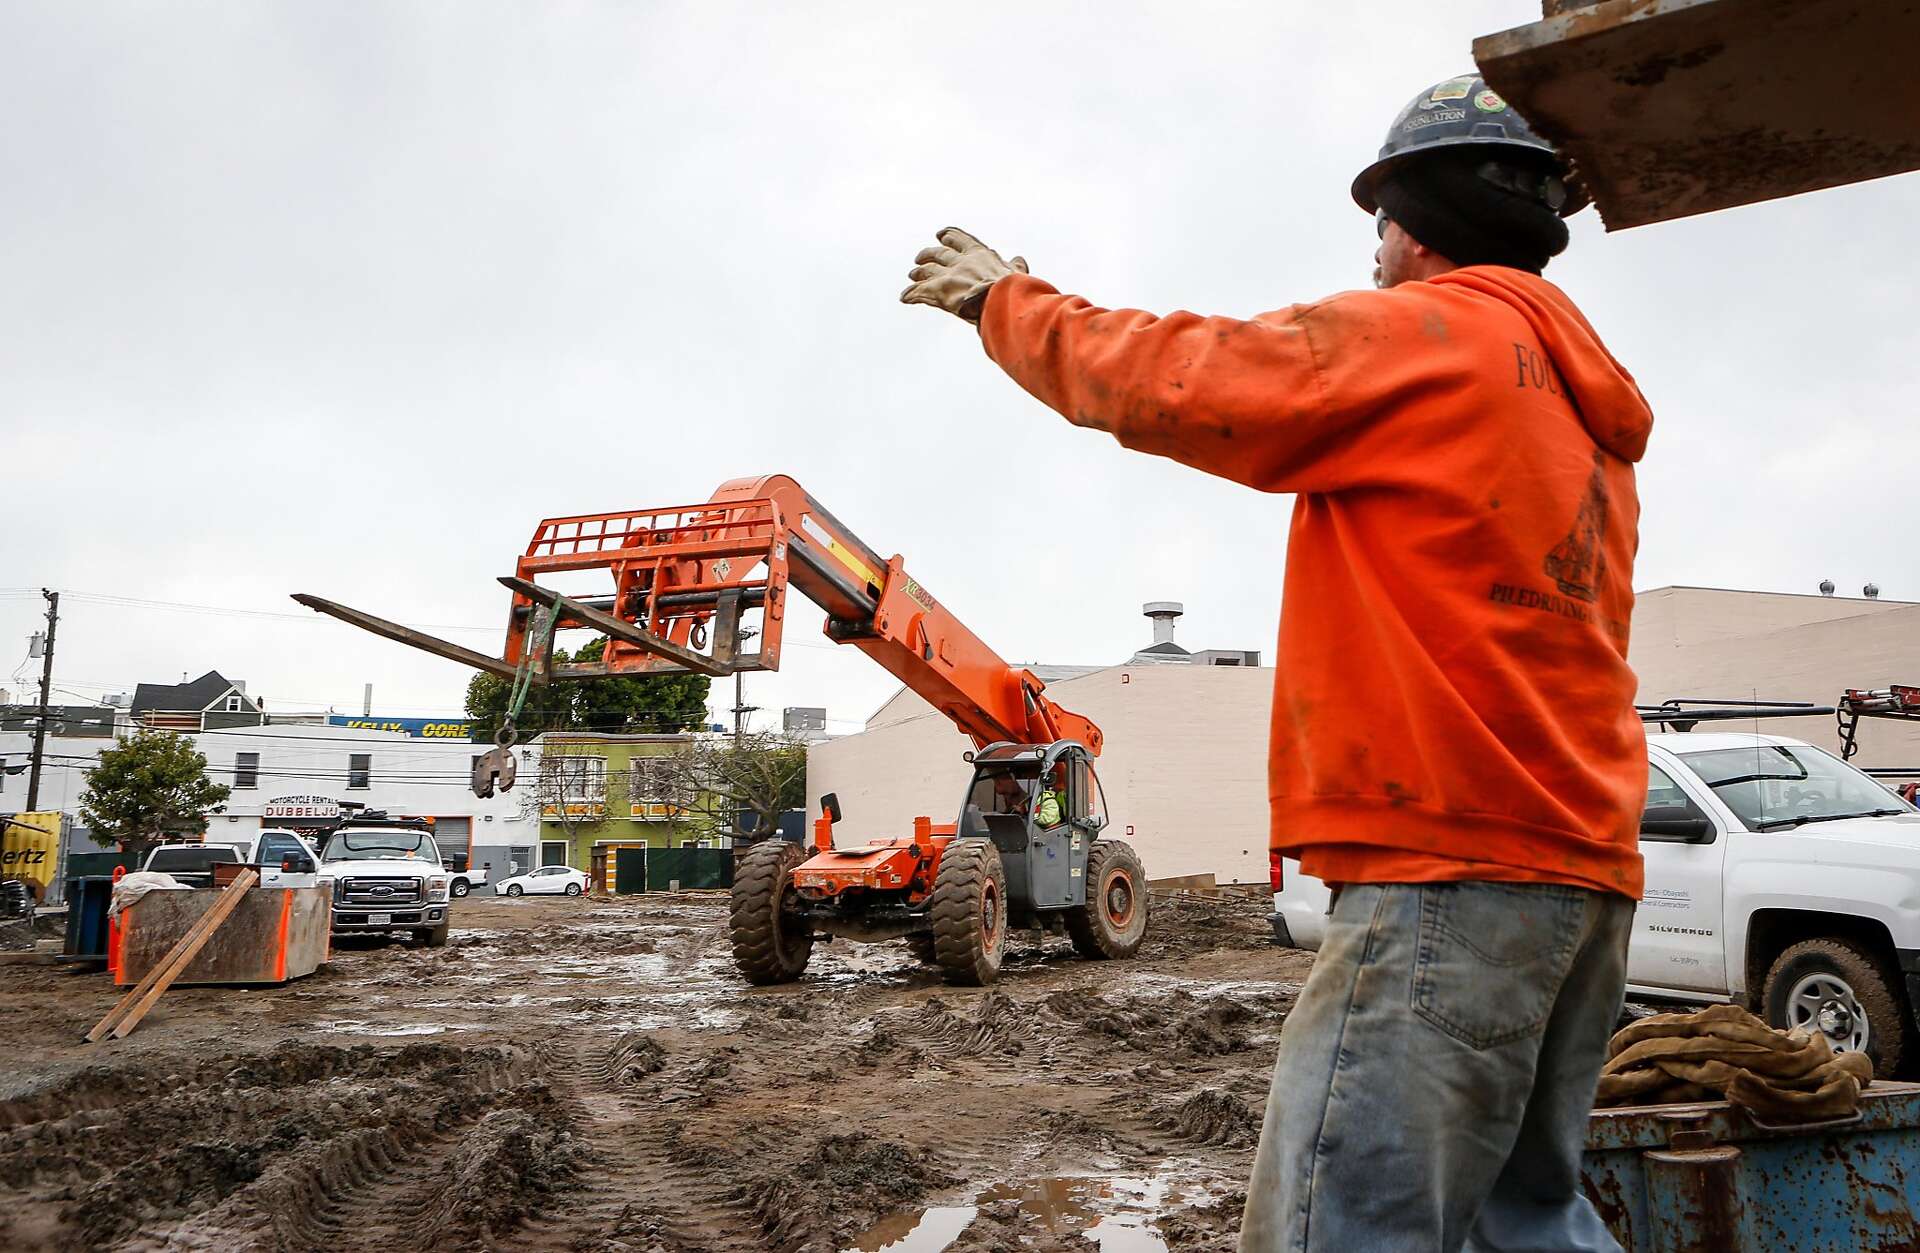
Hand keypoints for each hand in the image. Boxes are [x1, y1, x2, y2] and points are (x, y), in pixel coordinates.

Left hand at [900, 227, 1028, 322]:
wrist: (1002, 300)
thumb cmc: (1012, 288)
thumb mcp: (1016, 273)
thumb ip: (1015, 266)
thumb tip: (1018, 260)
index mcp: (979, 254)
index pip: (960, 239)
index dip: (949, 236)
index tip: (941, 234)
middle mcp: (961, 261)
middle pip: (939, 254)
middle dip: (928, 255)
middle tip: (920, 257)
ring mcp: (949, 275)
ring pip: (927, 271)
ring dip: (919, 273)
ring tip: (912, 274)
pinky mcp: (939, 291)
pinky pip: (920, 292)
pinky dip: (912, 295)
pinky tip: (904, 297)